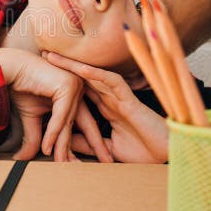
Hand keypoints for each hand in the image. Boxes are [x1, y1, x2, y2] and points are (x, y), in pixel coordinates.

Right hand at [0, 48, 109, 162]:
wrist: (10, 68)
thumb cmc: (22, 88)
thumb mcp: (32, 118)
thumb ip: (35, 137)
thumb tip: (24, 159)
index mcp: (75, 96)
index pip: (83, 123)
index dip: (88, 144)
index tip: (87, 163)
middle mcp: (79, 90)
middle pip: (85, 124)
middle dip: (93, 147)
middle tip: (104, 165)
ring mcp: (76, 86)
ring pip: (70, 123)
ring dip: (64, 147)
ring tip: (65, 166)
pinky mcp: (67, 86)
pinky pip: (60, 116)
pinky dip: (52, 133)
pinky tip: (46, 149)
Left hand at [43, 51, 168, 163]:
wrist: (169, 156)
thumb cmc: (144, 151)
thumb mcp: (107, 148)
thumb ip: (88, 142)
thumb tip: (64, 138)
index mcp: (107, 109)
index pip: (81, 90)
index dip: (64, 81)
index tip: (43, 73)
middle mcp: (111, 99)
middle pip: (84, 78)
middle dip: (64, 66)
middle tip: (42, 54)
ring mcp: (121, 98)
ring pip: (94, 75)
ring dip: (73, 65)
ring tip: (53, 56)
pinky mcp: (131, 101)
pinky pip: (112, 83)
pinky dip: (97, 76)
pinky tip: (81, 70)